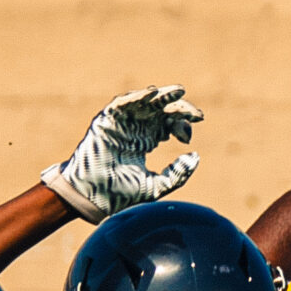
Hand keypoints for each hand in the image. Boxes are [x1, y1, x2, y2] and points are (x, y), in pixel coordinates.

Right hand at [41, 85, 202, 220]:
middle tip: (194, 112)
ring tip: (177, 92)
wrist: (94, 198)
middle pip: (160, 109)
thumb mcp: (156, 187)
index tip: (195, 127)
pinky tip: (151, 94)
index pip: (169, 123)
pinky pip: (121, 104)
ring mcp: (121, 123)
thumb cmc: (121, 195)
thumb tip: (196, 156)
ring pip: (144, 102)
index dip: (183, 123)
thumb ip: (177, 174)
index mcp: (146, 140)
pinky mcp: (106, 121)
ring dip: (161, 95)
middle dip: (178, 107)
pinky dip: (135, 97)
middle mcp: (135, 128)